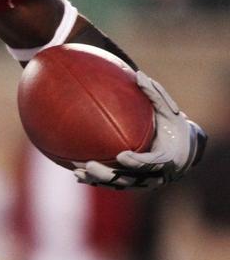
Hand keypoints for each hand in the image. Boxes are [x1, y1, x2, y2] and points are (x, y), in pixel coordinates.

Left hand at [73, 71, 206, 188]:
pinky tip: (77, 175)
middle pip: (129, 179)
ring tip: (77, 172)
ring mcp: (142, 181)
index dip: (137, 162)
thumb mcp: (171, 112)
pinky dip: (96, 180)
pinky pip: (112, 183)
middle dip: (108, 174)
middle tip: (90, 165)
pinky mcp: (131, 182)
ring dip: (97, 179)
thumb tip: (140, 74)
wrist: (182, 152)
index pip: (151, 163)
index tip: (122, 156)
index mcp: (167, 158)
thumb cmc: (174, 128)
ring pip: (118, 184)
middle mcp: (154, 175)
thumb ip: (156, 96)